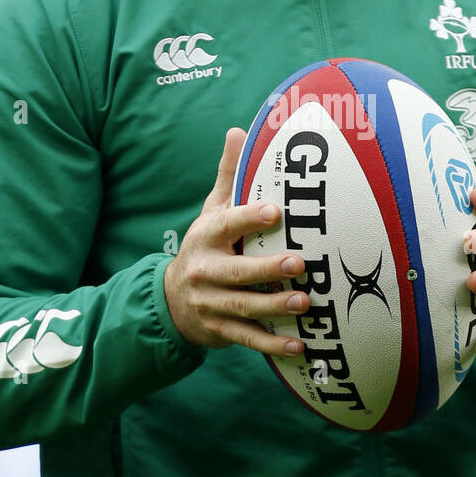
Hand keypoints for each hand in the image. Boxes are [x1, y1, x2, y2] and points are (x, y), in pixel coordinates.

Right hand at [163, 128, 308, 357]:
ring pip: (243, 307)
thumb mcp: (210, 212)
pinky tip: (299, 346)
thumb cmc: (206, 247)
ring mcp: (211, 303)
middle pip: (237, 272)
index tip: (276, 211)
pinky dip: (272, 345)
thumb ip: (228, 176)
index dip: (249, 218)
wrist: (170, 301)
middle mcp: (205, 271)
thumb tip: (238, 130)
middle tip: (300, 264)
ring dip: (275, 308)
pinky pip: (247, 339)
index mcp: (207, 237)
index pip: (227, 225)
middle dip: (268, 270)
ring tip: (305, 303)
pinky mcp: (219, 331)